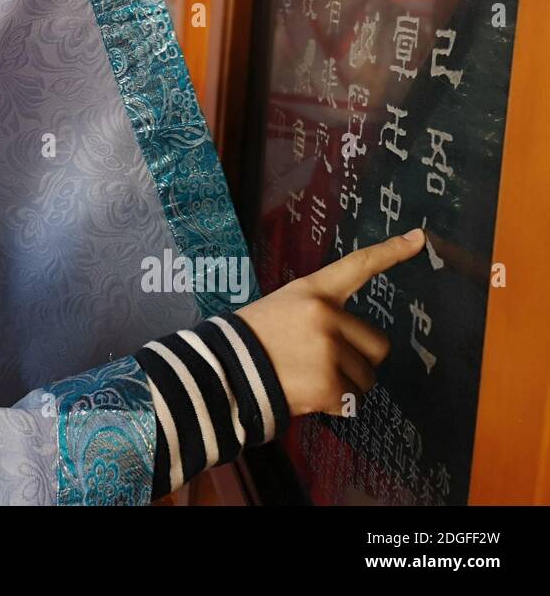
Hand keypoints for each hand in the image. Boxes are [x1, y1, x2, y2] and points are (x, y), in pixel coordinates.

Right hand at [235, 227, 425, 416]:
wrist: (225, 370)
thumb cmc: (254, 338)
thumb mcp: (284, 308)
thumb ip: (323, 315)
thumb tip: (361, 344)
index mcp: (313, 292)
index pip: (358, 266)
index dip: (390, 252)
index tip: (418, 239)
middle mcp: (326, 317)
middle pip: (378, 344)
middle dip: (360, 359)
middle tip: (325, 363)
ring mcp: (329, 351)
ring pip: (367, 376)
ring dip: (347, 384)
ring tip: (309, 377)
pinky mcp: (330, 385)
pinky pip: (353, 400)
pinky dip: (335, 403)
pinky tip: (308, 394)